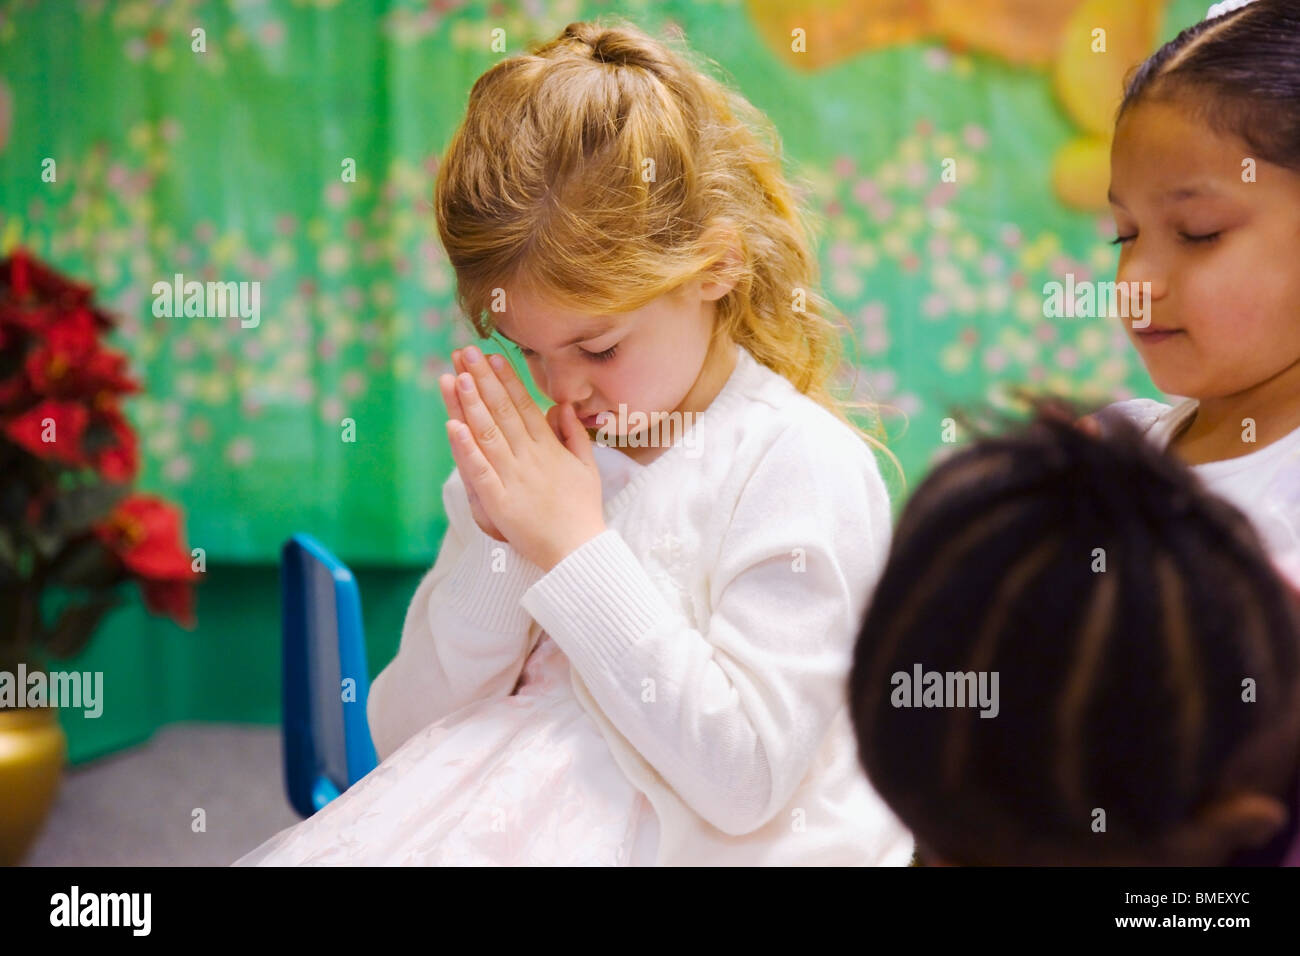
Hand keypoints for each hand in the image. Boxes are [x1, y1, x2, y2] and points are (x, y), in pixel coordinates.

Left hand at [441, 344, 606, 571]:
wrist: (578, 552)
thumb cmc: (582, 511)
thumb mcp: (586, 467)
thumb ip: (572, 434)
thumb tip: (560, 406)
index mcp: (549, 448)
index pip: (524, 405)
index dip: (506, 380)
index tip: (492, 356)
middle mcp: (530, 458)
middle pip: (503, 412)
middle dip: (483, 380)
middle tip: (466, 352)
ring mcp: (514, 478)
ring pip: (488, 434)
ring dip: (471, 404)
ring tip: (458, 376)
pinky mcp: (500, 502)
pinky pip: (479, 471)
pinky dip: (465, 449)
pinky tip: (452, 426)